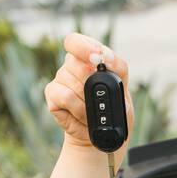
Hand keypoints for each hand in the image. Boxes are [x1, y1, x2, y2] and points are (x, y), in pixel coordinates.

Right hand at [44, 31, 133, 162]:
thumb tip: (107, 58)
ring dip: (87, 100)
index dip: (83, 47)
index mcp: (87, 58)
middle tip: (99, 95)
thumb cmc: (113, 110)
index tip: (97, 58)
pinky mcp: (52, 97)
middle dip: (91, 81)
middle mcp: (71, 67)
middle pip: (75, 62)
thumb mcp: (124, 88)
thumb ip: (118, 68)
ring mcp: (59, 80)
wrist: (103, 135)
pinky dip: (79, 109)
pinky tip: (83, 116)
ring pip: (72, 82)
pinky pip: (66, 97)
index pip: (75, 42)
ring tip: (93, 110)